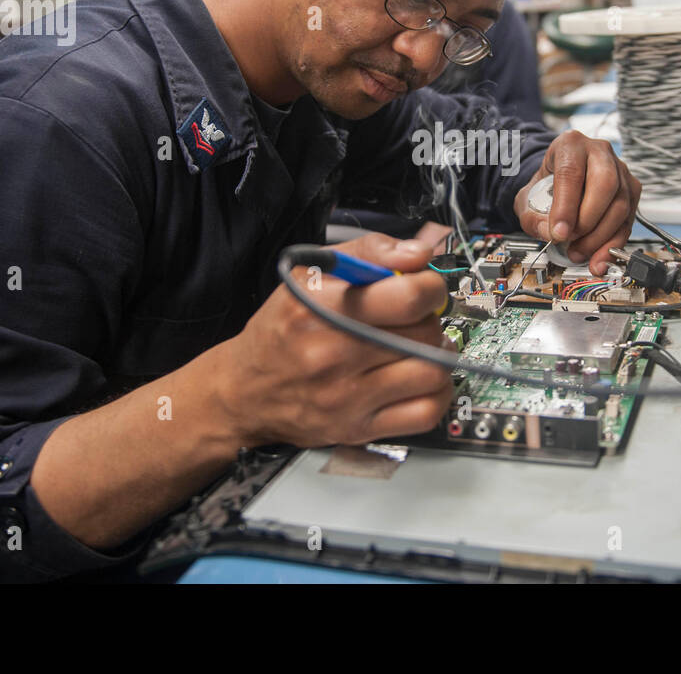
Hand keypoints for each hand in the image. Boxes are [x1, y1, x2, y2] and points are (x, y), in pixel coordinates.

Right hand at [217, 233, 453, 447]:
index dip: (430, 287)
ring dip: (436, 356)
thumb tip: (420, 252)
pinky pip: (425, 413)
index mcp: (324, 309)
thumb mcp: (310, 274)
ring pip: (432, 373)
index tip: (426, 288)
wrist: (243, 391)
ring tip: (419, 347)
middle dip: (430, 320)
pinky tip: (421, 378)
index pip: (407, 297)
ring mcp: (348, 397)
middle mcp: (335, 355)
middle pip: (424, 334)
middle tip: (415, 318)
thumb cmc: (282, 329)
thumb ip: (368, 253)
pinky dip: (436, 393)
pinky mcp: (359, 428)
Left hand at [514, 130, 641, 275]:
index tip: (559, 233)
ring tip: (578, 252)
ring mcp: (620, 170)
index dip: (566, 206)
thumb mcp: (527, 197)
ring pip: (620, 205)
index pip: (571, 173)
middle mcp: (599, 152)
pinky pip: (628, 220)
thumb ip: (531, 216)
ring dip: (600, 237)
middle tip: (570, 241)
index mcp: (570, 145)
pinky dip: (613, 244)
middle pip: (605, 184)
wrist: (560, 181)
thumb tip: (549, 233)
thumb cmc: (546, 185)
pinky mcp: (631, 190)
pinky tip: (598, 257)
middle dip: (587, 220)